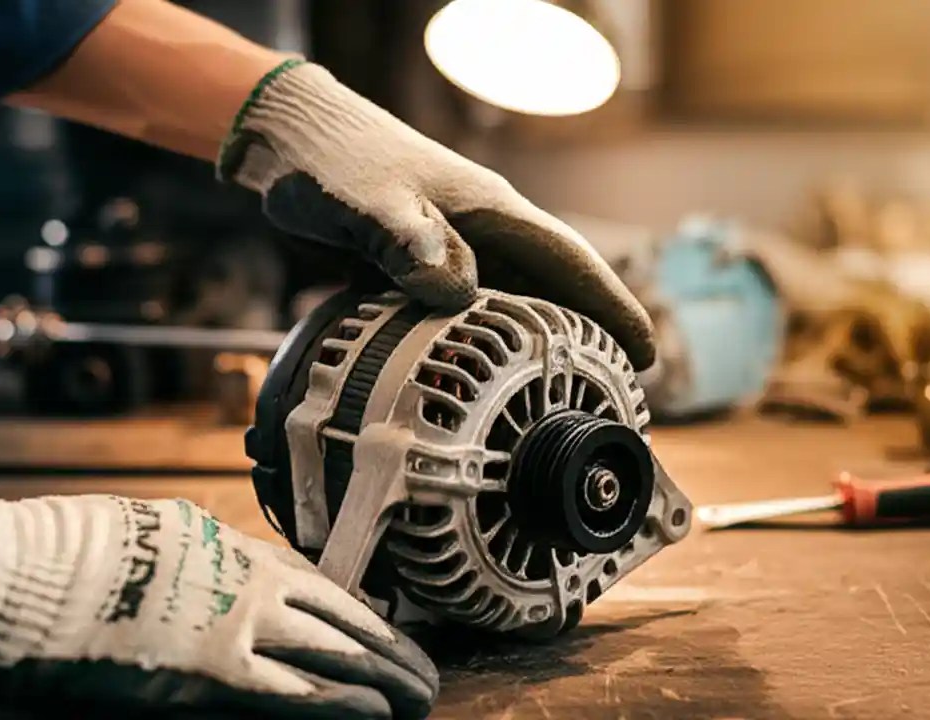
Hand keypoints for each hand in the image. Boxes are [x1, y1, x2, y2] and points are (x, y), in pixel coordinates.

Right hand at [0, 480, 437, 718]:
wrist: (9, 572)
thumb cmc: (56, 555)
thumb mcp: (140, 536)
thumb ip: (190, 560)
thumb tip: (216, 579)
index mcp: (221, 546)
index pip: (312, 580)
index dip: (356, 610)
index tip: (385, 628)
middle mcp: (239, 580)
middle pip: (338, 615)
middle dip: (387, 647)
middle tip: (423, 673)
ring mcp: (228, 625)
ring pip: (332, 650)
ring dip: (383, 676)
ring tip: (419, 697)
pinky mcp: (206, 676)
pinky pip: (293, 692)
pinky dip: (340, 702)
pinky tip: (375, 713)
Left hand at [220, 60, 655, 369]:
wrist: (288, 142)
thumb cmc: (337, 161)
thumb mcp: (375, 202)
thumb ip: (413, 242)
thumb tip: (455, 293)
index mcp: (490, 211)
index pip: (568, 262)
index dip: (609, 307)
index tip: (642, 352)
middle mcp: (479, 232)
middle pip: (547, 292)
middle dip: (581, 338)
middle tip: (606, 392)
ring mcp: (448, 249)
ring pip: (502, 306)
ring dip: (525, 348)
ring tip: (547, 402)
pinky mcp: (413, 266)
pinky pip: (454, 313)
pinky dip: (467, 346)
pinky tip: (466, 382)